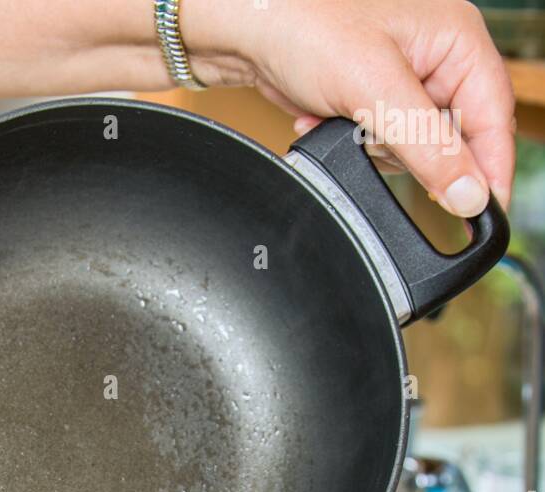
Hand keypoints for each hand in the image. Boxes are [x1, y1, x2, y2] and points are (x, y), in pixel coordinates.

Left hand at [190, 0, 514, 214]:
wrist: (245, 28)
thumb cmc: (306, 26)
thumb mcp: (374, 92)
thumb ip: (427, 148)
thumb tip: (468, 195)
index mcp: (456, 39)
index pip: (493, 119)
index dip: (490, 172)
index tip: (483, 218)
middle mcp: (437, 57)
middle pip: (454, 140)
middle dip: (410, 153)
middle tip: (376, 140)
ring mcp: (405, 78)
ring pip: (414, 149)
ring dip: (374, 148)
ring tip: (343, 119)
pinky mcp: (373, 98)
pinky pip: (380, 144)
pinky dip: (352, 143)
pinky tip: (327, 119)